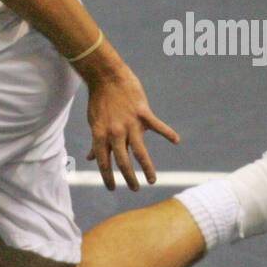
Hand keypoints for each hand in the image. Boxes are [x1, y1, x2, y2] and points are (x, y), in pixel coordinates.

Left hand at [83, 66, 179, 190]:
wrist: (106, 77)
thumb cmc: (99, 101)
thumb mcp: (94, 123)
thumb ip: (95, 143)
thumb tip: (91, 158)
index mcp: (100, 135)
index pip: (103, 162)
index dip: (107, 177)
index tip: (112, 188)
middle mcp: (114, 132)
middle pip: (122, 161)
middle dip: (129, 178)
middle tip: (135, 189)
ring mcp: (129, 123)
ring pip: (140, 151)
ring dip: (147, 168)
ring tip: (152, 180)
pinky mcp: (142, 113)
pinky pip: (157, 126)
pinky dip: (167, 133)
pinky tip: (176, 140)